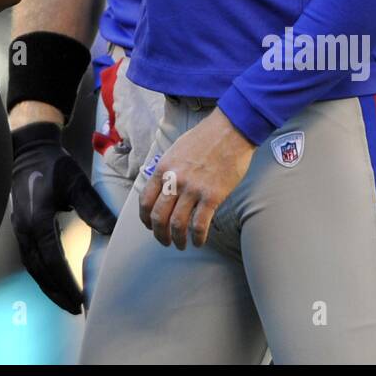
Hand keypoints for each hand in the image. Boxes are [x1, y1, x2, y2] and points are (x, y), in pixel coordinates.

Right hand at [10, 122, 116, 312]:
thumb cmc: (54, 165)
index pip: (51, 259)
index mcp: (38, 219)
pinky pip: (29, 257)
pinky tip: (52, 278)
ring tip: (65, 300)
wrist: (29, 149)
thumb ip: (93, 208)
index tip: (79, 298)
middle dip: (56, 291)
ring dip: (47, 285)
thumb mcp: (76, 183)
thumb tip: (112, 231)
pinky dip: (40, 272)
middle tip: (74, 309)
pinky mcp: (19, 226)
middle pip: (39, 269)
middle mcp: (25, 228)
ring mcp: (19, 228)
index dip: (65, 281)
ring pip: (31, 265)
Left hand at [140, 108, 254, 249]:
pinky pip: (199, 225)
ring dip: (177, 239)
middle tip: (165, 241)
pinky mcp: (212, 196)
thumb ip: (167, 169)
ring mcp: (193, 189)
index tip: (150, 226)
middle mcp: (174, 181)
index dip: (146, 218)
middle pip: (159, 217)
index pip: (145, 200)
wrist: (230, 130)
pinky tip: (199, 241)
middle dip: (159, 234)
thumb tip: (162, 187)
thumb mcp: (176, 150)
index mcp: (163, 168)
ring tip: (181, 245)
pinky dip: (197, 238)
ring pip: (177, 224)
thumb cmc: (204, 138)